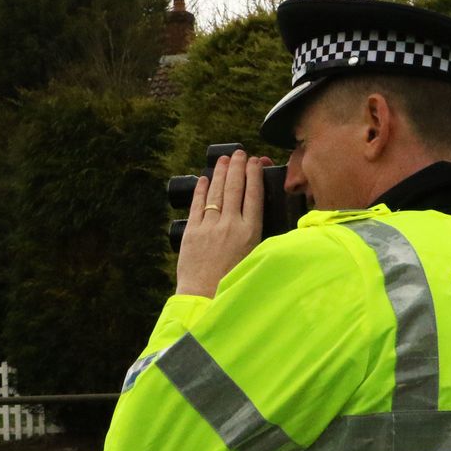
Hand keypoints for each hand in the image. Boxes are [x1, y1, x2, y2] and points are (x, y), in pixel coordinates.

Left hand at [175, 150, 271, 298]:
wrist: (204, 297)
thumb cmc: (232, 282)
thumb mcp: (254, 257)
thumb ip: (257, 235)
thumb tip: (258, 215)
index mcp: (250, 232)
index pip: (254, 194)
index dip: (254, 174)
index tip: (255, 161)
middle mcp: (230, 225)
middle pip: (235, 188)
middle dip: (238, 167)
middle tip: (240, 153)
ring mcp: (210, 227)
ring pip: (217, 192)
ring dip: (221, 173)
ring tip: (225, 159)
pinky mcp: (192, 232)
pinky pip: (198, 204)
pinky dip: (202, 190)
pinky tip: (206, 179)